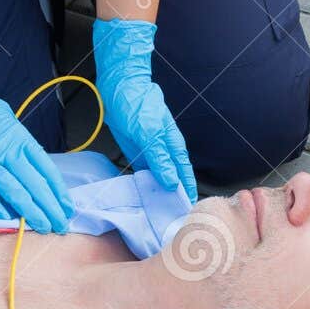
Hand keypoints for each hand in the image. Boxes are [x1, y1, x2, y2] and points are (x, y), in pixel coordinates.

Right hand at [0, 35, 74, 232]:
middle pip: (35, 184)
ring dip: (30, 212)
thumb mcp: (5, 118)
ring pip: (13, 191)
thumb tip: (32, 158)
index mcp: (19, 138)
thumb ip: (18, 140)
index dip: (59, 192)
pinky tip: (6, 220)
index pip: (46, 169)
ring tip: (43, 227)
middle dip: (51, 208)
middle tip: (61, 226)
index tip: (68, 208)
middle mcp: (5, 150)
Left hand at [92, 17, 196, 201]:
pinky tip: (144, 198)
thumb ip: (159, 158)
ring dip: (158, 194)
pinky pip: (144, 174)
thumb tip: (170, 182)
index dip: (187, 192)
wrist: (120, 88)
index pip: (184, 175)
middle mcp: (164, 152)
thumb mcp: (148, 134)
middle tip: (173, 220)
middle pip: (173, 179)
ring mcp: (152, 153)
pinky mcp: (139, 153)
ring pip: (159, 178)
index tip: (188, 212)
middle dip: (174, 198)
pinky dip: (145, 185)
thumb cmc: (137, 105)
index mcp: (172, 146)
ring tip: (159, 214)